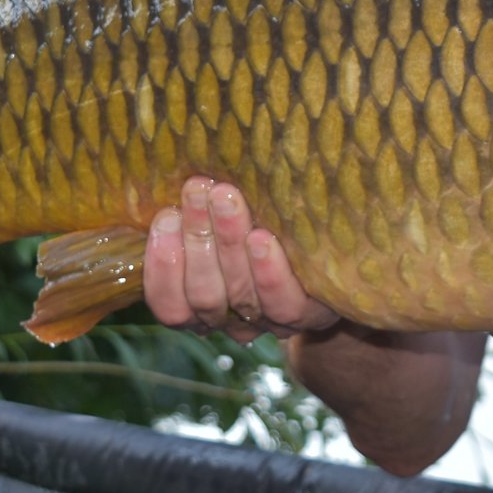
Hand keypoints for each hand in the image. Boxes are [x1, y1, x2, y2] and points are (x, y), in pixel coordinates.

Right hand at [143, 175, 337, 343]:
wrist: (331, 267)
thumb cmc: (263, 230)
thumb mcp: (222, 228)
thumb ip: (199, 214)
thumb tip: (181, 173)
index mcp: (199, 306)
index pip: (170, 304)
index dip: (161, 267)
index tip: (165, 215)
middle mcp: (229, 320)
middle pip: (204, 293)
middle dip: (197, 236)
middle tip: (197, 187)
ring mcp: (267, 320)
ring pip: (239, 292)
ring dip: (228, 241)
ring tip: (225, 197)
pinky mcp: (306, 315)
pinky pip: (283, 302)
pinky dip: (269, 271)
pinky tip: (262, 239)